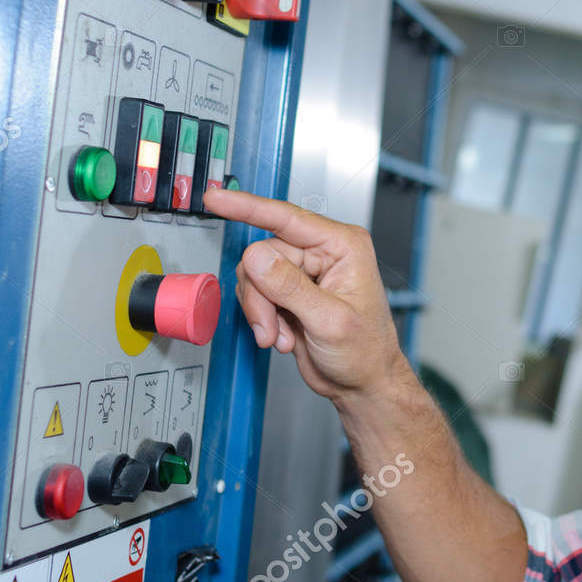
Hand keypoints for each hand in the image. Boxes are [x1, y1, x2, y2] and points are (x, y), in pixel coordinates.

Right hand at [202, 187, 407, 401]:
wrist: (362, 383)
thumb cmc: (365, 352)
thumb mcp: (329, 321)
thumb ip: (290, 287)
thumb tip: (257, 256)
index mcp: (342, 246)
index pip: (286, 218)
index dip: (247, 207)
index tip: (216, 198)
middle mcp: (323, 253)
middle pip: (262, 254)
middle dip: (261, 295)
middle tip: (271, 327)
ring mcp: (304, 272)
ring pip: (254, 274)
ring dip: (261, 311)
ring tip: (281, 335)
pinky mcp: (289, 291)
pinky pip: (256, 293)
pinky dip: (263, 318)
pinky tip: (284, 336)